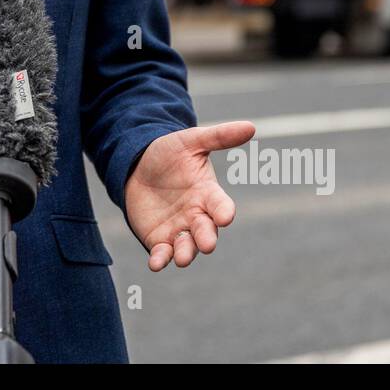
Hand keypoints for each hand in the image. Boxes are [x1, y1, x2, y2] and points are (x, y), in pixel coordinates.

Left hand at [124, 121, 255, 270]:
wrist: (139, 165)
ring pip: (187, 247)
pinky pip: (162, 253)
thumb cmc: (170, 153)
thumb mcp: (192, 141)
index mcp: (208, 194)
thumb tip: (251, 126)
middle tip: (207, 244)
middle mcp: (197, 215)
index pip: (220, 205)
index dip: (223, 211)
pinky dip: (161, 259)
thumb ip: (219, 136)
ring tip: (183, 258)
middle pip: (206, 230)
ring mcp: (179, 229)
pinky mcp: (159, 239)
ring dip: (186, 253)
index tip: (225, 216)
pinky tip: (156, 263)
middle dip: (207, 238)